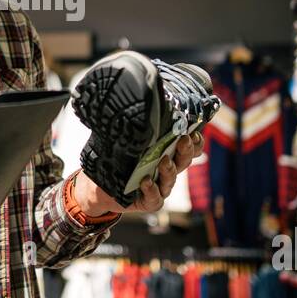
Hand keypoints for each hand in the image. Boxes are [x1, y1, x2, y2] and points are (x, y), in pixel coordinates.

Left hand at [76, 132, 204, 216]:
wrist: (100, 186)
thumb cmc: (115, 159)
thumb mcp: (125, 138)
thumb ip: (134, 124)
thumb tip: (135, 95)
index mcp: (167, 153)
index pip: (189, 148)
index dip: (196, 142)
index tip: (194, 132)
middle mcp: (167, 170)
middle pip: (184, 161)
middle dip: (187, 150)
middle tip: (184, 140)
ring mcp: (160, 187)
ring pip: (171, 180)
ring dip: (169, 170)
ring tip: (163, 161)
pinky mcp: (148, 201)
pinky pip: (156, 199)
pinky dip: (152, 190)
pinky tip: (146, 181)